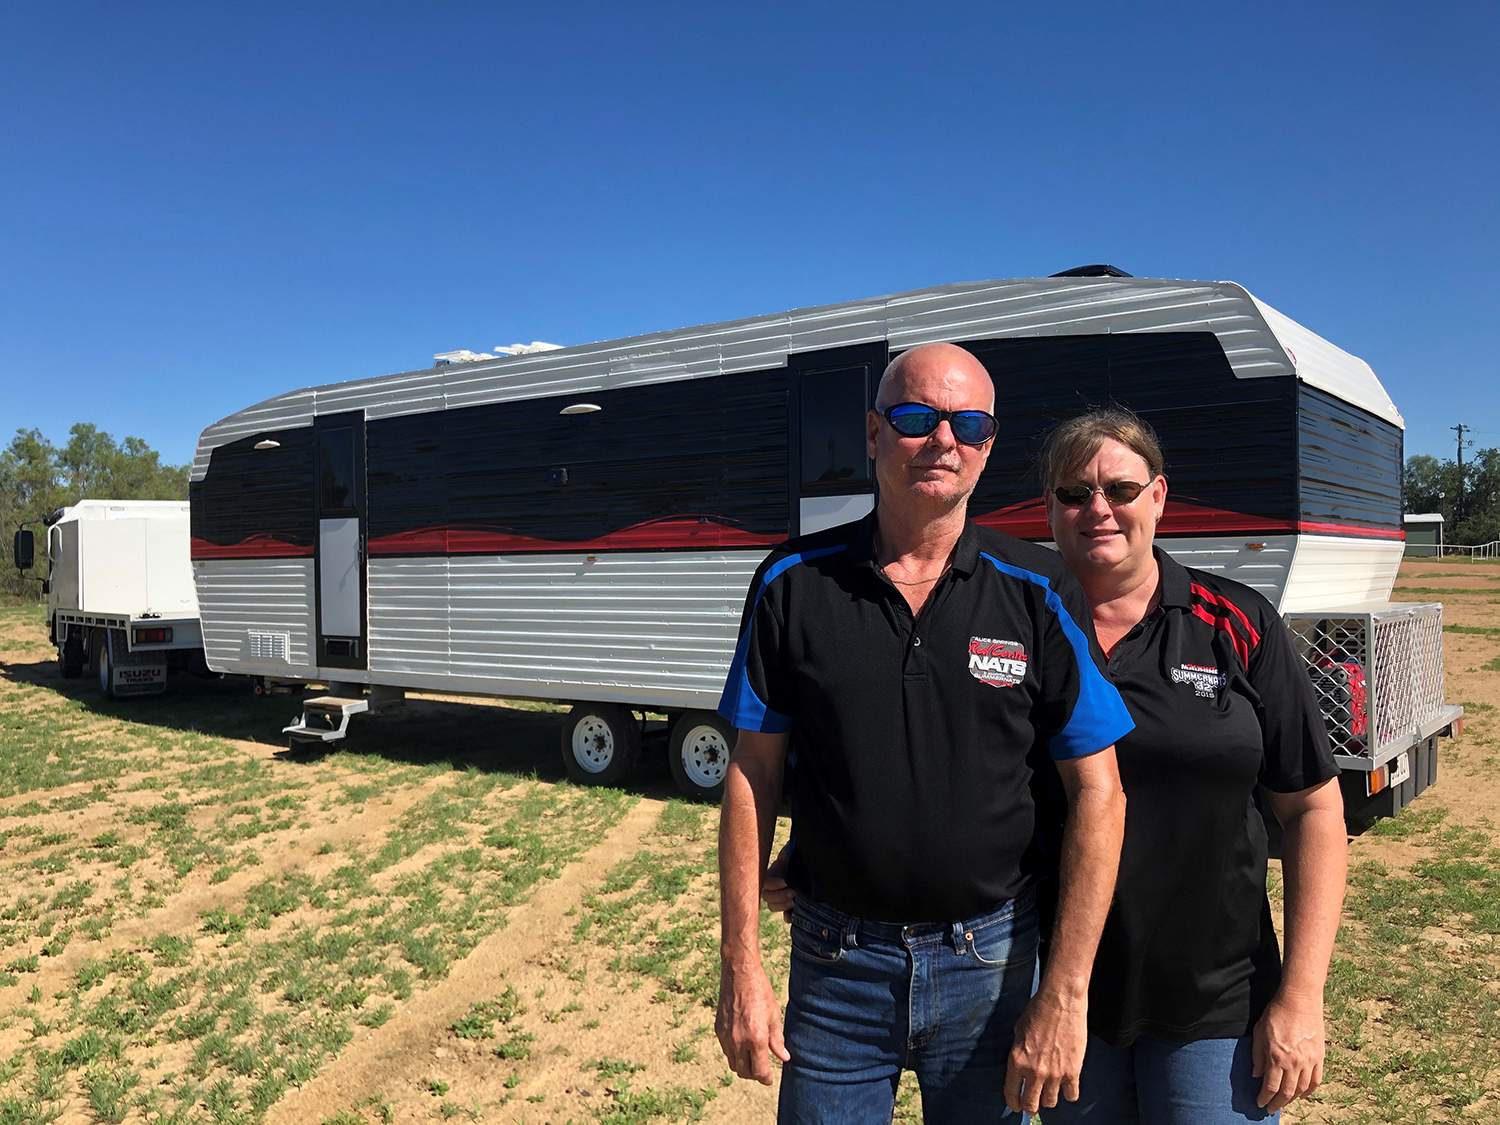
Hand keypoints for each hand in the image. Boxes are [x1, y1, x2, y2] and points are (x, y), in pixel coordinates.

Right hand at [716, 960, 789, 1084]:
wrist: (739, 973)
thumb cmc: (760, 992)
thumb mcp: (774, 1015)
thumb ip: (777, 1040)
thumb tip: (784, 1058)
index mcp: (756, 1038)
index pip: (759, 1071)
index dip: (765, 1078)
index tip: (769, 1078)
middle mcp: (738, 1041)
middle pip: (744, 1072)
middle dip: (754, 1075)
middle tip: (762, 1070)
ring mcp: (726, 1036)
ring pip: (733, 1064)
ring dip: (743, 1066)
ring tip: (753, 1058)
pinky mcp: (718, 1029)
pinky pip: (726, 1050)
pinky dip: (735, 1053)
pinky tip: (743, 1044)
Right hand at [761, 841, 796, 918]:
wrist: (803, 872)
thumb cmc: (794, 863)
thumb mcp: (789, 857)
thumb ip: (787, 854)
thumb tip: (789, 848)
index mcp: (770, 875)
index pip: (765, 882)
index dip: (773, 884)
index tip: (785, 882)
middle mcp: (771, 888)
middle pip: (767, 897)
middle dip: (779, 896)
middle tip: (793, 893)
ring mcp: (777, 899)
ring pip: (772, 906)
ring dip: (782, 906)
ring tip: (795, 902)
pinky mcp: (787, 907)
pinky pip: (784, 915)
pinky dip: (788, 917)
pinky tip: (791, 916)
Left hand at [1004, 989, 1087, 1112]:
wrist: (1061, 1001)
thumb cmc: (1037, 1011)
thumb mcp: (1018, 1031)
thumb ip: (1018, 1053)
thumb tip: (1020, 1067)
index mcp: (1017, 1061)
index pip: (1011, 1094)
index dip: (1013, 1103)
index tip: (1016, 1105)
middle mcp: (1034, 1071)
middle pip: (1031, 1104)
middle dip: (1030, 1106)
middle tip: (1032, 1103)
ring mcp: (1054, 1073)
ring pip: (1051, 1102)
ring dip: (1049, 1098)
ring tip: (1049, 1090)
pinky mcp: (1073, 1071)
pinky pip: (1071, 1095)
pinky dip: (1069, 1093)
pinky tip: (1066, 1085)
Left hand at [1252, 991, 1324, 1112]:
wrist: (1300, 1001)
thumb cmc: (1276, 1014)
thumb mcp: (1259, 1032)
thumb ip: (1257, 1055)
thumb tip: (1256, 1074)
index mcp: (1276, 1058)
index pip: (1270, 1087)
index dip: (1264, 1098)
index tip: (1260, 1104)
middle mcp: (1294, 1063)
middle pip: (1286, 1092)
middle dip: (1277, 1103)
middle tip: (1270, 1109)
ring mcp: (1309, 1061)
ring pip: (1302, 1089)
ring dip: (1292, 1099)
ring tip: (1284, 1102)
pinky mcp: (1320, 1057)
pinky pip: (1316, 1080)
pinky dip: (1310, 1091)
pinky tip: (1303, 1094)